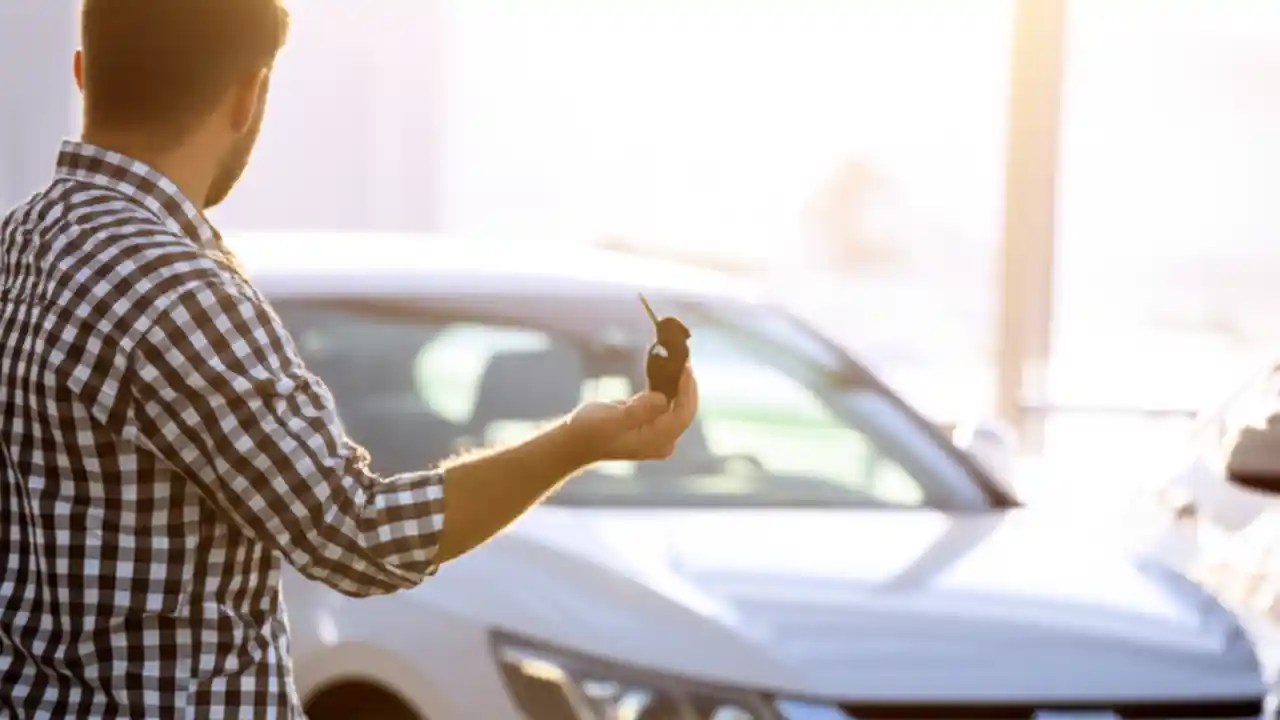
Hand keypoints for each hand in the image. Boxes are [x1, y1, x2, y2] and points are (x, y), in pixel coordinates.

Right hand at [567, 364, 698, 462]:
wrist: (575, 441)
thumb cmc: (589, 431)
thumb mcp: (612, 419)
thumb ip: (639, 411)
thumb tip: (663, 399)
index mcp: (656, 441)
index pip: (682, 415)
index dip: (687, 391)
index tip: (686, 367)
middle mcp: (662, 440)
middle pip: (684, 410)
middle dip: (686, 385)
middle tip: (685, 359)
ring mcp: (657, 433)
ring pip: (676, 405)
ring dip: (678, 384)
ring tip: (678, 361)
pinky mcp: (650, 424)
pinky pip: (665, 404)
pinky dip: (667, 387)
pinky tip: (666, 371)